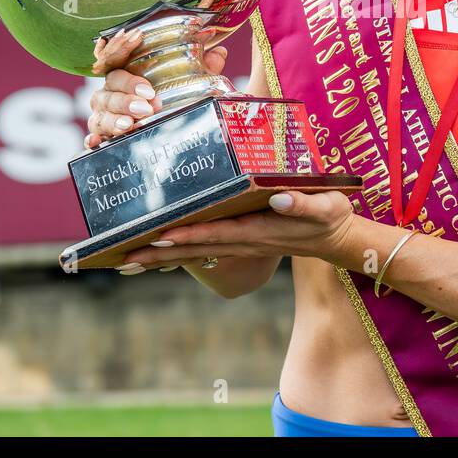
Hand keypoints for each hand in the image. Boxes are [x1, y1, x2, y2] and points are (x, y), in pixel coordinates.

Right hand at [84, 31, 228, 148]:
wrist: (163, 128)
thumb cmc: (171, 99)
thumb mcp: (189, 83)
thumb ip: (202, 67)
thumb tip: (219, 53)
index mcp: (126, 78)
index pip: (118, 68)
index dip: (129, 77)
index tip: (149, 89)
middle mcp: (110, 95)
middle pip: (106, 94)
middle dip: (125, 100)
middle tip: (147, 108)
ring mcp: (103, 116)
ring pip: (98, 115)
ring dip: (112, 120)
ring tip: (129, 125)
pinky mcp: (101, 137)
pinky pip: (91, 137)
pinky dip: (92, 139)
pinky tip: (96, 143)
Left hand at [114, 190, 357, 272]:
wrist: (334, 237)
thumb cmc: (331, 216)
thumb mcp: (325, 206)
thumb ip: (302, 202)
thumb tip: (277, 195)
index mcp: (259, 231)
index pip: (216, 234)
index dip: (187, 236)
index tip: (158, 236)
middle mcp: (243, 241)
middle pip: (194, 250)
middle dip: (158, 254)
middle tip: (122, 260)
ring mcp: (239, 244)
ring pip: (193, 254)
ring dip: (159, 258)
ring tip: (126, 262)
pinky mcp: (238, 241)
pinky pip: (202, 250)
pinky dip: (176, 253)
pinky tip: (155, 253)